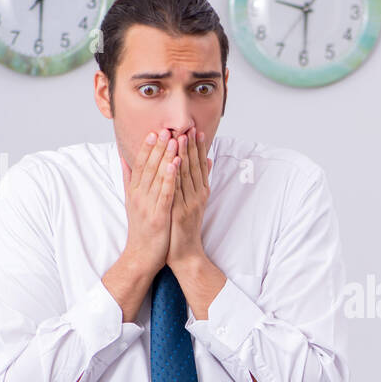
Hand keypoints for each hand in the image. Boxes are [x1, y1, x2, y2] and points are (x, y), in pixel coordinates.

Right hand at [122, 128, 178, 274]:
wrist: (141, 256)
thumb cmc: (141, 229)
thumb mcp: (132, 202)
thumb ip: (128, 180)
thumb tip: (122, 159)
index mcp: (135, 191)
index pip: (141, 165)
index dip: (148, 148)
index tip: (154, 131)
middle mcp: (139, 196)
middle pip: (149, 167)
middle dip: (158, 147)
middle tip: (165, 129)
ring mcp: (148, 205)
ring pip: (158, 177)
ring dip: (165, 157)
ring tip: (174, 140)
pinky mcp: (158, 215)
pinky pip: (165, 193)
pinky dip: (169, 178)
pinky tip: (175, 165)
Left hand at [168, 127, 211, 266]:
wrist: (185, 254)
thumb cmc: (185, 229)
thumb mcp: (195, 203)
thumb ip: (200, 182)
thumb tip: (207, 161)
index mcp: (200, 193)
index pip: (199, 166)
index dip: (198, 148)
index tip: (195, 131)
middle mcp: (197, 196)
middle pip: (194, 167)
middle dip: (191, 146)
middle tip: (189, 127)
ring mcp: (190, 204)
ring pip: (186, 176)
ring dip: (184, 156)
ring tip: (181, 137)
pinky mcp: (181, 212)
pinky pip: (177, 190)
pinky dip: (175, 175)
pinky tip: (173, 162)